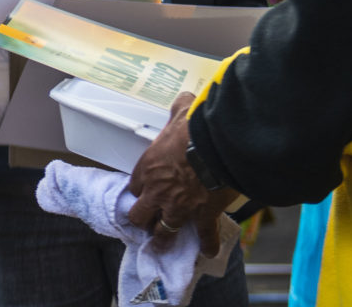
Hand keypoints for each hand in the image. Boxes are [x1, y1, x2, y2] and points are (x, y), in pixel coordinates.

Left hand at [127, 92, 234, 255]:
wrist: (216, 148)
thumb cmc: (194, 128)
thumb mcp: (181, 113)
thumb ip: (179, 108)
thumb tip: (185, 100)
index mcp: (148, 167)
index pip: (136, 186)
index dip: (142, 190)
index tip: (146, 191)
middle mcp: (158, 192)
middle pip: (140, 214)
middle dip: (143, 218)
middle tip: (147, 221)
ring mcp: (179, 207)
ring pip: (163, 231)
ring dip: (163, 237)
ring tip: (162, 243)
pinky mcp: (202, 216)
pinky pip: (204, 236)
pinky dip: (207, 244)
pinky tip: (208, 251)